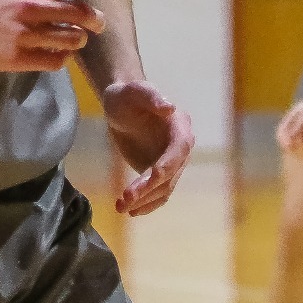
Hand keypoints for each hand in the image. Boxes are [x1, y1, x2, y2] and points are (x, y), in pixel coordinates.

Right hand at [0, 0, 136, 73]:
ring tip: (67, 37)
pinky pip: (57, 61)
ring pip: (73, 40)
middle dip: (95, 21)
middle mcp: (31, 4)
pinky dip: (62, 57)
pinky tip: (51, 51)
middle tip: (94, 24)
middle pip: (82, 14)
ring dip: (78, 40)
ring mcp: (24, 32)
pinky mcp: (17, 57)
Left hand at [103, 81, 193, 216]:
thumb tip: (170, 107)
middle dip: (150, 188)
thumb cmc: (127, 96)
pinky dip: (146, 204)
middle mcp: (181, 148)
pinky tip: (130, 211)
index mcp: (180, 127)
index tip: (152, 176)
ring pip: (164, 189)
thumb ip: (151, 96)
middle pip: (171, 174)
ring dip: (145, 200)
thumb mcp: (135, 91)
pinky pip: (157, 193)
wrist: (120, 107)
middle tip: (126, 198)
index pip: (178, 150)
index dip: (168, 165)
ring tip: (121, 207)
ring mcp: (171, 163)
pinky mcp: (159, 174)